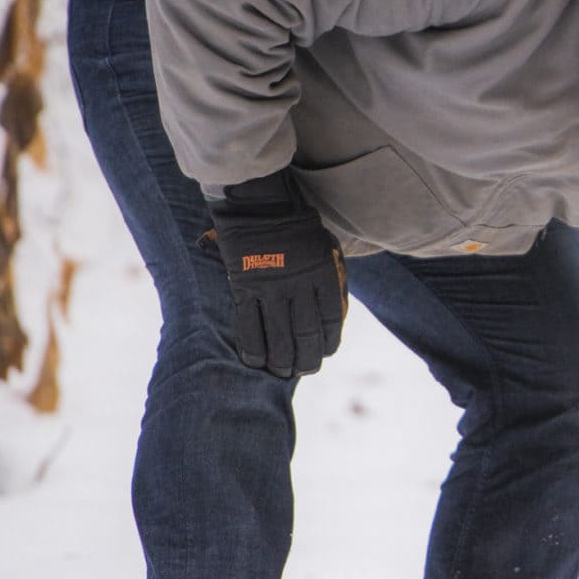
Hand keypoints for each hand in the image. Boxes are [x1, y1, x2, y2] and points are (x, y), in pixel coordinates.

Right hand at [206, 169, 345, 377]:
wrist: (260, 206)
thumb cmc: (296, 227)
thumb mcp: (325, 248)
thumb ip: (329, 279)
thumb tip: (332, 314)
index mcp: (323, 274)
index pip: (331, 320)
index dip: (330, 342)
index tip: (326, 352)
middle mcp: (299, 285)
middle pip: (307, 334)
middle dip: (307, 358)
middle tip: (305, 370)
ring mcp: (271, 288)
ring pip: (279, 336)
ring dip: (281, 361)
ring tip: (282, 372)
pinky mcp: (245, 289)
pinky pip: (249, 327)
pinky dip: (253, 349)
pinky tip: (256, 361)